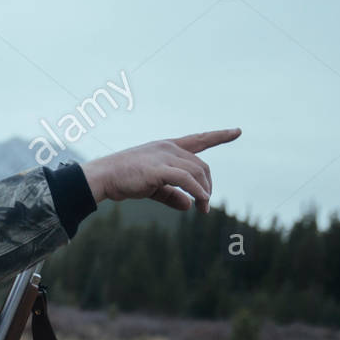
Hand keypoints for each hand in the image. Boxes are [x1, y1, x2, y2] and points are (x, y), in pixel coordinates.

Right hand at [80, 128, 240, 211]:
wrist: (103, 176)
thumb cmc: (124, 179)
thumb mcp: (153, 187)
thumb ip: (172, 194)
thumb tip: (190, 205)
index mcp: (167, 147)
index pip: (198, 139)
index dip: (218, 136)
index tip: (236, 131)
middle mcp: (168, 148)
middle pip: (201, 165)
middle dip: (208, 185)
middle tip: (206, 204)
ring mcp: (164, 156)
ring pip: (196, 173)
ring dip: (204, 192)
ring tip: (204, 208)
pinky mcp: (159, 169)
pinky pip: (186, 180)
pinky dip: (197, 191)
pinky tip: (200, 202)